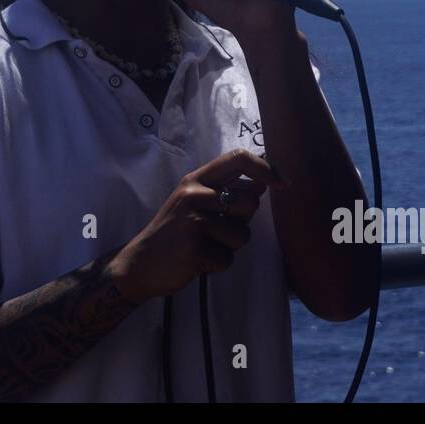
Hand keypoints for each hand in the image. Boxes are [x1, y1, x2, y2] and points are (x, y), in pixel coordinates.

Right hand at [109, 150, 280, 303]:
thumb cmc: (173, 233)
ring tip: (204, 246)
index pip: (238, 158)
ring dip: (229, 247)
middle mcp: (194, 194)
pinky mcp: (194, 248)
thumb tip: (263, 183)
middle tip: (216, 231)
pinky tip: (197, 261)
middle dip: (243, 222)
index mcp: (196, 180)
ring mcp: (193, 221)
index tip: (284, 182)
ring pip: (242, 235)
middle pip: (250, 202)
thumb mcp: (194, 203)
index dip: (266, 167)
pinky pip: (228, 259)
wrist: (140, 264)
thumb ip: (225, 191)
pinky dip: (217, 265)